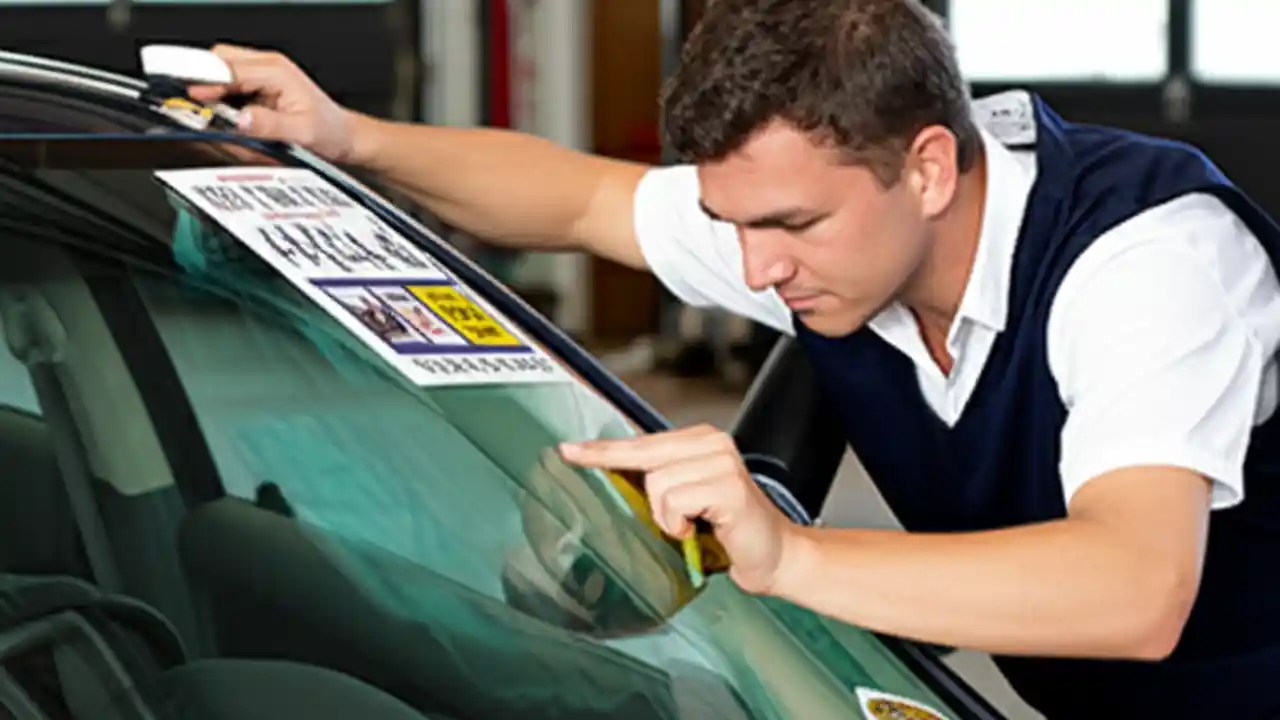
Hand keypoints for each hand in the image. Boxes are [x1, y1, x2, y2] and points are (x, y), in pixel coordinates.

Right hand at [187, 44, 358, 162]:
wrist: (344, 137)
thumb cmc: (330, 132)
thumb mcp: (302, 134)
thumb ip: (269, 126)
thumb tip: (241, 121)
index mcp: (277, 71)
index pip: (229, 68)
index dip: (206, 82)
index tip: (191, 96)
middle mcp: (268, 66)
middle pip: (218, 60)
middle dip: (204, 83)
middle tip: (201, 110)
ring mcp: (262, 75)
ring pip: (220, 69)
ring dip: (212, 91)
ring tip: (218, 117)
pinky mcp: (258, 87)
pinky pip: (229, 84)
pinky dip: (222, 99)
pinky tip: (230, 117)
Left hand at [559, 424, 797, 595]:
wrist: (775, 556)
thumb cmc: (726, 532)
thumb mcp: (686, 500)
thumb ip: (658, 482)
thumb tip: (610, 478)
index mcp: (700, 440)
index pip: (641, 442)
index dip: (603, 450)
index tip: (568, 451)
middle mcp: (712, 443)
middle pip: (644, 456)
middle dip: (619, 471)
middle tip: (592, 472)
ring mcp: (722, 463)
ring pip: (658, 483)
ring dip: (666, 516)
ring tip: (691, 526)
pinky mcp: (729, 487)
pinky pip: (676, 502)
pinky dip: (680, 524)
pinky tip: (701, 529)